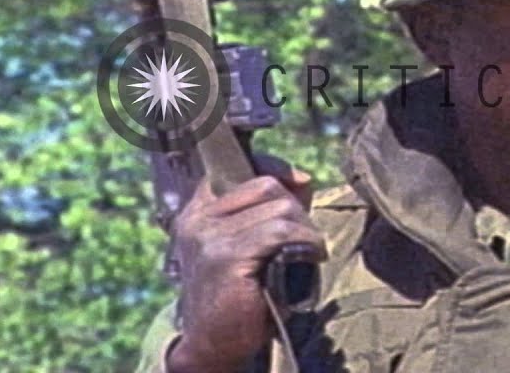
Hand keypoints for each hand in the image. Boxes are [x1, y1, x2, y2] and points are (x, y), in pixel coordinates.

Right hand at [166, 155, 326, 371]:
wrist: (213, 344)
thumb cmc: (238, 294)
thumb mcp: (249, 244)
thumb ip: (270, 208)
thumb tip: (302, 177)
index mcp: (198, 211)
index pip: (238, 166)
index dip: (274, 171)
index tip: (297, 186)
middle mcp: (199, 218)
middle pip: (266, 185)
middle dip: (296, 208)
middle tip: (304, 237)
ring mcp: (209, 236)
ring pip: (278, 207)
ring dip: (305, 228)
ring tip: (308, 250)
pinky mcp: (225, 256)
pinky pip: (279, 231)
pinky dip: (305, 240)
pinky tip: (310, 255)